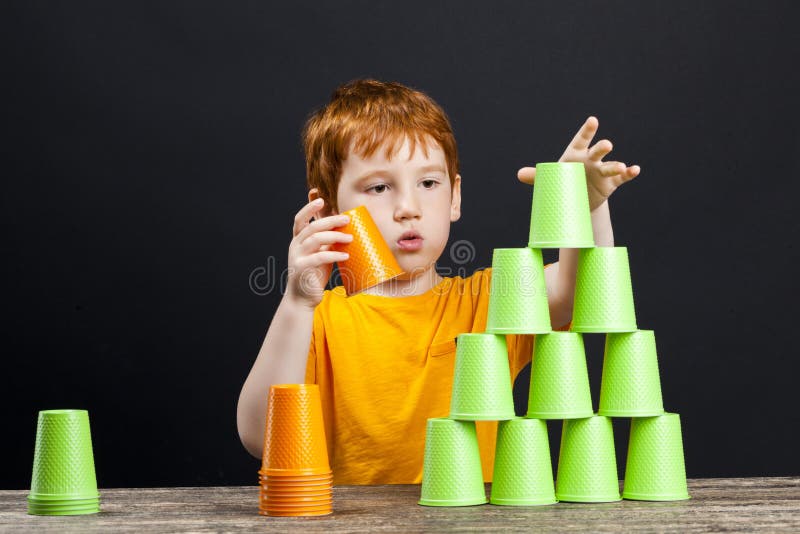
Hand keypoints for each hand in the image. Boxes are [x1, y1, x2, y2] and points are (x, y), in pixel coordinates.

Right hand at [286, 197, 352, 307]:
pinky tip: (345, 256)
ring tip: (350, 239)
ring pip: (315, 240)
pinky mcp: (302, 269)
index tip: (320, 199)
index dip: (309, 208)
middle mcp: (295, 246)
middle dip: (330, 221)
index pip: (300, 219)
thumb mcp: (319, 253)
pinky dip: (333, 255)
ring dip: (334, 236)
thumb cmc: (314, 273)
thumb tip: (343, 225)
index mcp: (298, 240)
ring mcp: (297, 257)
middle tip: (347, 219)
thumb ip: (326, 240)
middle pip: (312, 227)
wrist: (302, 298)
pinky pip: (319, 258)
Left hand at [517, 116, 639, 210]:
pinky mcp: (611, 182)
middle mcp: (591, 159)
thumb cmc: (562, 182)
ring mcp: (602, 170)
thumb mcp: (549, 178)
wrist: (576, 199)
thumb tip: (519, 174)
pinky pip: (622, 177)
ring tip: (622, 166)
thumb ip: (536, 175)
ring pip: (611, 165)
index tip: (593, 120)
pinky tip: (634, 170)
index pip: (581, 140)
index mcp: (575, 154)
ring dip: (617, 165)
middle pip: (597, 151)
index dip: (587, 131)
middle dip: (602, 147)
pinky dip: (629, 173)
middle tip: (607, 144)